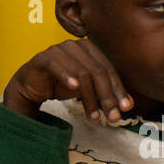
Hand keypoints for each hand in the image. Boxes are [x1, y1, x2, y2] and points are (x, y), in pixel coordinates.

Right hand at [3, 39, 133, 122]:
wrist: (33, 86)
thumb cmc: (64, 84)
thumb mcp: (90, 90)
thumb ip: (108, 94)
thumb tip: (129, 104)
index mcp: (89, 49)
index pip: (109, 70)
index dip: (118, 89)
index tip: (126, 108)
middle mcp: (75, 46)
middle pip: (97, 72)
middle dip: (107, 97)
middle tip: (113, 116)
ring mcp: (58, 50)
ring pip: (81, 73)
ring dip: (90, 98)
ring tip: (95, 117)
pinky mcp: (42, 58)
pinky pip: (56, 66)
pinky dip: (66, 77)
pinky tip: (74, 89)